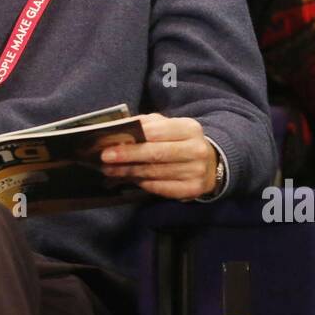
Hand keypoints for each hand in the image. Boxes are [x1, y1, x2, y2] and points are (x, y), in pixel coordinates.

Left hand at [100, 113, 218, 200]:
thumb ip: (147, 125)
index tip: (109, 142)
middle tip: (104, 158)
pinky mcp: (192, 189)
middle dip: (127, 156)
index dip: (132, 137)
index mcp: (189, 128)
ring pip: (154, 172)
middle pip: (155, 154)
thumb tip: (118, 129)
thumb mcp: (169, 127)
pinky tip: (128, 179)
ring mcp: (196, 171)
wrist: (210, 163)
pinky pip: (160, 187)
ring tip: (110, 170)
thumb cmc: (180, 141)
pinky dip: (142, 183)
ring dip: (128, 172)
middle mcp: (196, 149)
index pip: (156, 131)